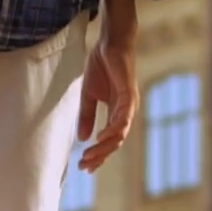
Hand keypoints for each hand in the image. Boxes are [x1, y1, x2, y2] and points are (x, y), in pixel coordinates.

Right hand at [77, 29, 137, 171]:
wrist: (110, 43)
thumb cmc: (101, 66)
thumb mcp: (88, 95)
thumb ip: (87, 116)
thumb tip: (83, 139)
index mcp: (116, 113)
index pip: (108, 140)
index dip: (98, 155)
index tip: (84, 167)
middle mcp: (125, 113)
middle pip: (114, 142)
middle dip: (99, 156)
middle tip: (84, 166)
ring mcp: (128, 105)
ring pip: (119, 135)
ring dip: (104, 147)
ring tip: (89, 156)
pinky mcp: (128, 95)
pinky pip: (123, 118)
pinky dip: (113, 130)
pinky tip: (101, 138)